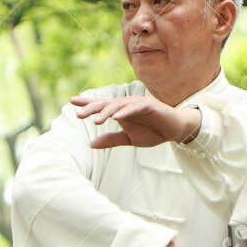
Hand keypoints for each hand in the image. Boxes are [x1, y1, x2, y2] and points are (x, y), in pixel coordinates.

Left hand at [70, 92, 200, 149]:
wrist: (175, 130)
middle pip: (106, 104)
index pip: (100, 105)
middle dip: (92, 108)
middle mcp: (126, 105)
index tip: (71, 102)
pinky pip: (135, 108)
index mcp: (119, 112)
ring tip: (96, 120)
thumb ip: (111, 140)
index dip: (86, 103)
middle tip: (78, 115)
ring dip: (107, 112)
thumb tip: (91, 144)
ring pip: (118, 106)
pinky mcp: (150, 105)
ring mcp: (137, 104)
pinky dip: (126, 112)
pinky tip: (116, 117)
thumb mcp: (129, 139)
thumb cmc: (153, 132)